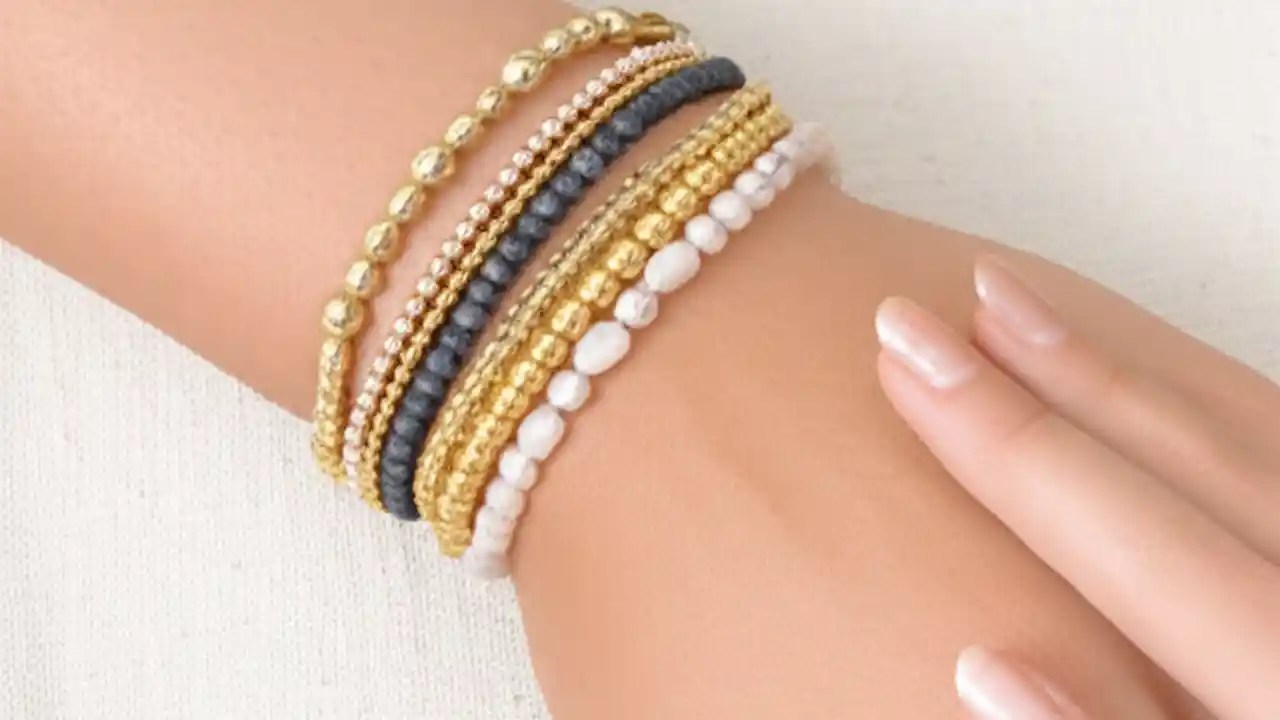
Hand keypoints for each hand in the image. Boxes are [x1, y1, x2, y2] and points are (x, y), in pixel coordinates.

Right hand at [873, 256, 1279, 719]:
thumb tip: (982, 659)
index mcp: (1278, 681)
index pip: (1123, 533)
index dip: (1002, 439)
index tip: (906, 356)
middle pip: (1190, 464)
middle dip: (1056, 375)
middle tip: (946, 307)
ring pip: (1266, 439)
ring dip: (1135, 373)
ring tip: (1032, 314)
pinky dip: (1239, 409)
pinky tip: (1181, 394)